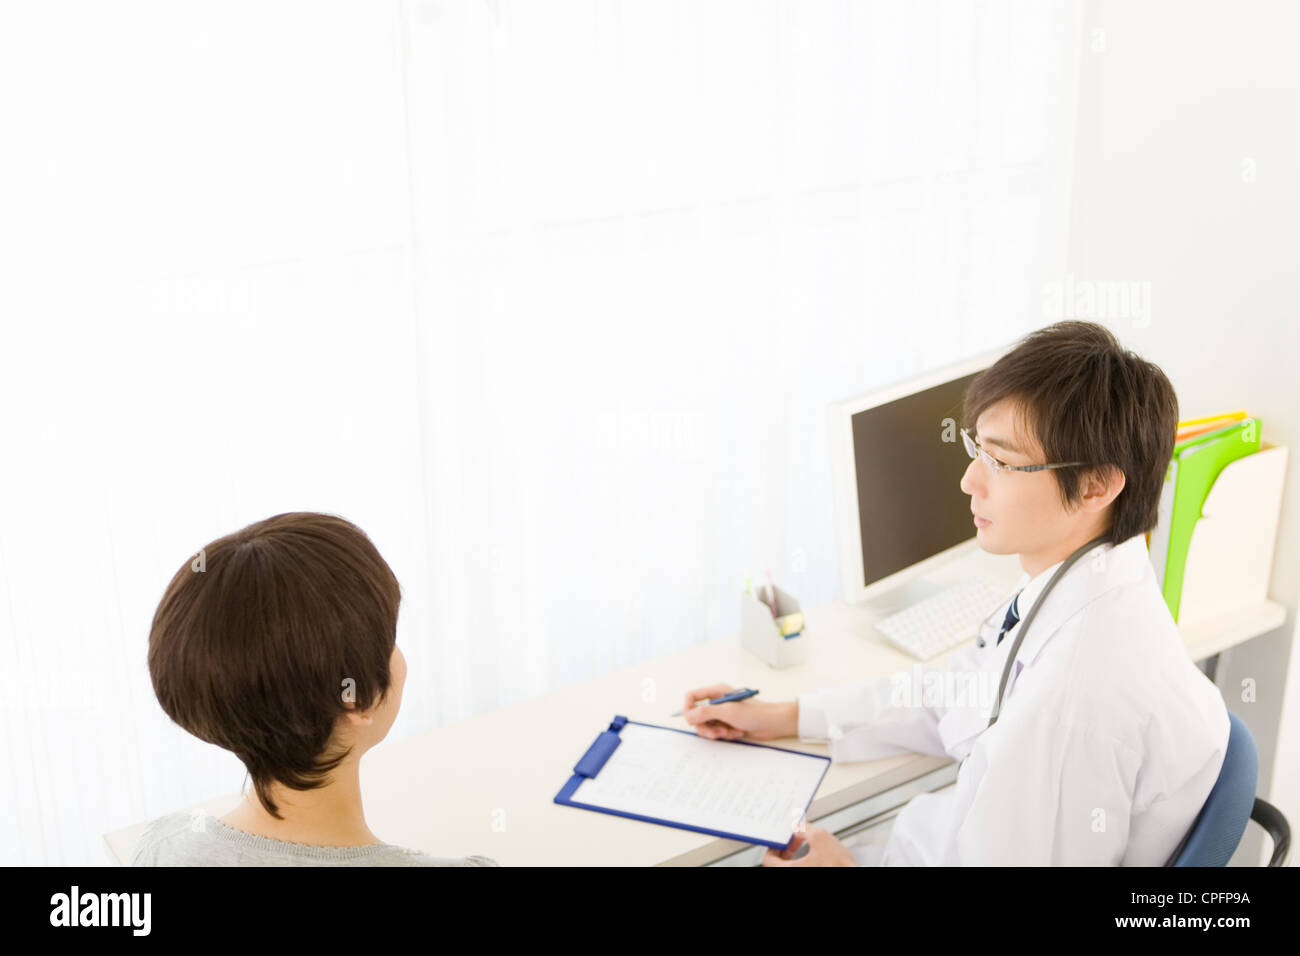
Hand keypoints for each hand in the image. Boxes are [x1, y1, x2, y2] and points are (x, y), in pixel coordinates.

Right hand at [680, 683, 796, 740]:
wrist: (774, 723)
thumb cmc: (755, 713)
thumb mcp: (728, 712)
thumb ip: (706, 713)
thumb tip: (688, 715)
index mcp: (716, 692)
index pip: (692, 697)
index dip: (688, 709)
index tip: (691, 721)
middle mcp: (717, 702)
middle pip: (697, 715)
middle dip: (706, 727)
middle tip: (717, 732)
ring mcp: (722, 714)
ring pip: (706, 726)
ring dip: (717, 733)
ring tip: (730, 732)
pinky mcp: (727, 724)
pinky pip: (717, 732)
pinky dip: (725, 735)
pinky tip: (737, 733)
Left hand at [761, 824, 858, 866]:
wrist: (854, 873)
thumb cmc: (840, 865)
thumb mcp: (820, 837)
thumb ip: (804, 829)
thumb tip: (797, 826)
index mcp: (790, 870)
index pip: (768, 860)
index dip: (773, 846)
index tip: (780, 840)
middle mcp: (793, 875)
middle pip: (780, 865)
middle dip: (786, 849)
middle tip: (794, 840)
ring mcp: (805, 876)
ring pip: (793, 867)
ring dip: (796, 855)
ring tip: (806, 844)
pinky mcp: (814, 875)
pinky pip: (803, 869)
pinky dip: (805, 862)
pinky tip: (816, 854)